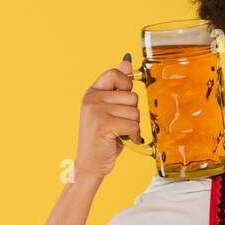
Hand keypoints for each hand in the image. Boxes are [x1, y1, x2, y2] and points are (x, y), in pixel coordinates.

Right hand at [74, 56, 140, 179]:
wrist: (90, 164)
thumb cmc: (103, 138)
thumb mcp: (110, 110)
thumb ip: (118, 87)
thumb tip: (126, 60)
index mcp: (92, 92)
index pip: (115, 74)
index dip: (127, 86)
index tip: (123, 101)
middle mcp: (92, 99)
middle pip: (131, 96)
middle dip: (133, 114)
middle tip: (121, 125)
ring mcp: (96, 111)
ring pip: (134, 112)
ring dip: (133, 126)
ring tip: (121, 133)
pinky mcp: (103, 124)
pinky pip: (132, 125)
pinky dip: (134, 136)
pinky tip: (126, 140)